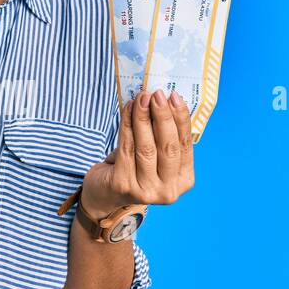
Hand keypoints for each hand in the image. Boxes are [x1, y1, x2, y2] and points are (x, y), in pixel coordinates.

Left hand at [80, 89, 194, 220]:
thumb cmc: (133, 169)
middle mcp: (168, 190)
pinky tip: (127, 109)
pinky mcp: (123, 185)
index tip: (174, 97)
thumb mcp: (155, 156)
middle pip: (167, 146)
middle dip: (162, 116)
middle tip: (157, 94)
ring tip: (141, 98)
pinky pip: (127, 148)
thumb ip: (162, 136)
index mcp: (183, 181)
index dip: (180, 119)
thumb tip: (163, 101)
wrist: (104, 194)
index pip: (184, 145)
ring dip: (143, 118)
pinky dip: (127, 124)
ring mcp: (146, 191)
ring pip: (146, 146)